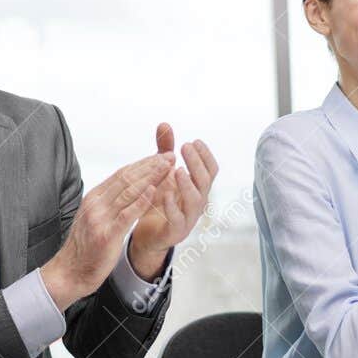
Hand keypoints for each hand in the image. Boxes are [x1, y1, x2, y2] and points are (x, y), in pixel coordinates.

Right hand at [40, 151, 172, 309]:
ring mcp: (100, 218)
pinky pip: (126, 214)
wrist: (69, 272)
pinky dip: (141, 201)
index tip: (160, 156)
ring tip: (167, 168)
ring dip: (150, 177)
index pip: (121, 174)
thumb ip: (108, 203)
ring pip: (128, 191)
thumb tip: (126, 189)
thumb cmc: (84, 248)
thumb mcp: (95, 218)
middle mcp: (96, 204)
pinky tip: (154, 191)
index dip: (143, 163)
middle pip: (127, 178)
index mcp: (94, 198)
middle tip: (169, 156)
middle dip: (150, 165)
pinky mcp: (106, 234)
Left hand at [128, 123, 217, 278]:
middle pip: (205, 182)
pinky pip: (177, 219)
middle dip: (197, 163)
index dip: (206, 155)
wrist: (147, 233)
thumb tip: (164, 123)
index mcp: (197, 187)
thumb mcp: (161, 172)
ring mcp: (189, 218)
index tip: (194, 140)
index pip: (211, 170)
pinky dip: (171, 206)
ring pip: (195, 201)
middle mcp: (198, 202)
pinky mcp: (175, 232)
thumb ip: (164, 150)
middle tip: (186, 146)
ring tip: (178, 170)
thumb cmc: (158, 199)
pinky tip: (164, 192)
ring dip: (187, 184)